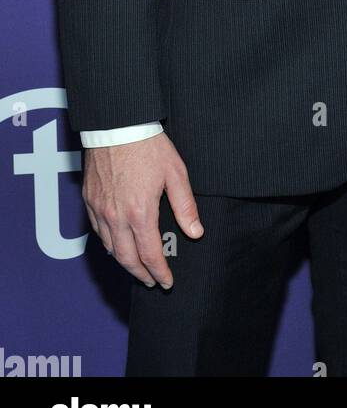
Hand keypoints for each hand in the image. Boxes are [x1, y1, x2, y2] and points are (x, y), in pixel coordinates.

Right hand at [82, 132, 202, 287]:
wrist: (118, 125)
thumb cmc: (149, 146)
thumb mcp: (176, 173)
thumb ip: (185, 206)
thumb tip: (196, 232)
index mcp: (140, 212)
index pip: (150, 254)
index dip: (159, 272)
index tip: (166, 282)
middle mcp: (116, 216)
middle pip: (127, 258)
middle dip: (140, 274)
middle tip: (151, 282)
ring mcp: (99, 209)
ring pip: (109, 248)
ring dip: (124, 262)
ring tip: (137, 267)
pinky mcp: (89, 200)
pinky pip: (97, 231)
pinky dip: (108, 244)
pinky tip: (117, 244)